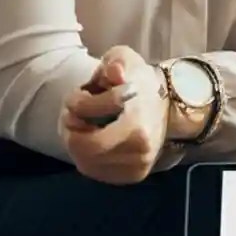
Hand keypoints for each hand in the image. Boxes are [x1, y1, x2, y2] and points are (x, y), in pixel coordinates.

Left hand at [59, 45, 170, 184]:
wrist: (162, 103)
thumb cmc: (137, 79)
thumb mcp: (126, 58)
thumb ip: (117, 61)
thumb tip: (114, 73)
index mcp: (138, 125)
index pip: (92, 135)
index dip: (79, 110)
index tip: (86, 92)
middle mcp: (140, 152)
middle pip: (83, 149)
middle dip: (74, 129)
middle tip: (80, 113)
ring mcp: (136, 167)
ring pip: (85, 162)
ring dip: (79, 142)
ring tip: (90, 124)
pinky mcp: (132, 176)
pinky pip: (95, 171)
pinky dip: (88, 156)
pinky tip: (98, 140)